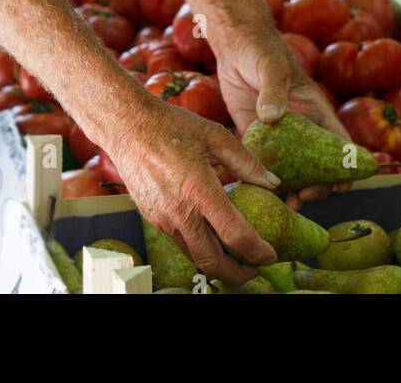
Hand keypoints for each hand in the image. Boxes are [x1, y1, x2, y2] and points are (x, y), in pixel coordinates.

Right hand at [110, 96, 281, 283]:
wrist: (127, 126)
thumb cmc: (172, 127)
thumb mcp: (215, 136)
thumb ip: (246, 162)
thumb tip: (273, 182)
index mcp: (199, 192)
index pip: (234, 235)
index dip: (257, 251)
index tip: (271, 255)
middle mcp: (180, 213)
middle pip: (212, 262)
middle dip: (237, 275)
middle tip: (254, 270)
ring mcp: (163, 219)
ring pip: (194, 255)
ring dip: (217, 263)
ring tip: (235, 255)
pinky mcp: (152, 218)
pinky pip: (180, 241)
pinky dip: (198, 246)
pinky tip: (209, 233)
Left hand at [213, 24, 352, 210]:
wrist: (235, 44)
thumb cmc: (261, 49)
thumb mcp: (271, 65)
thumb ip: (274, 89)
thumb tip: (272, 116)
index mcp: (315, 111)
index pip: (338, 144)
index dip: (345, 167)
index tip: (341, 188)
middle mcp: (300, 126)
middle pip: (316, 164)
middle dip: (315, 186)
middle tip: (302, 199)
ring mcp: (278, 133)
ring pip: (291, 169)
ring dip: (290, 188)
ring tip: (284, 205)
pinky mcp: (255, 135)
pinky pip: (262, 162)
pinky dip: (262, 178)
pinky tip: (256, 193)